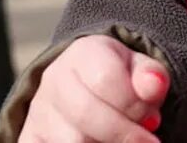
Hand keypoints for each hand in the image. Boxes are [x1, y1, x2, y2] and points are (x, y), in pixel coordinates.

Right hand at [20, 35, 169, 141]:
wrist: (86, 83)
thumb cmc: (122, 77)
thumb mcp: (141, 69)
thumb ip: (151, 76)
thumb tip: (156, 85)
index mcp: (85, 53)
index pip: (106, 80)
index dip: (135, 105)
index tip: (153, 120)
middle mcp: (55, 79)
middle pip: (85, 114)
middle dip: (123, 133)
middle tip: (146, 141)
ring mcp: (38, 110)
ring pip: (69, 141)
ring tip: (118, 140)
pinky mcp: (31, 137)